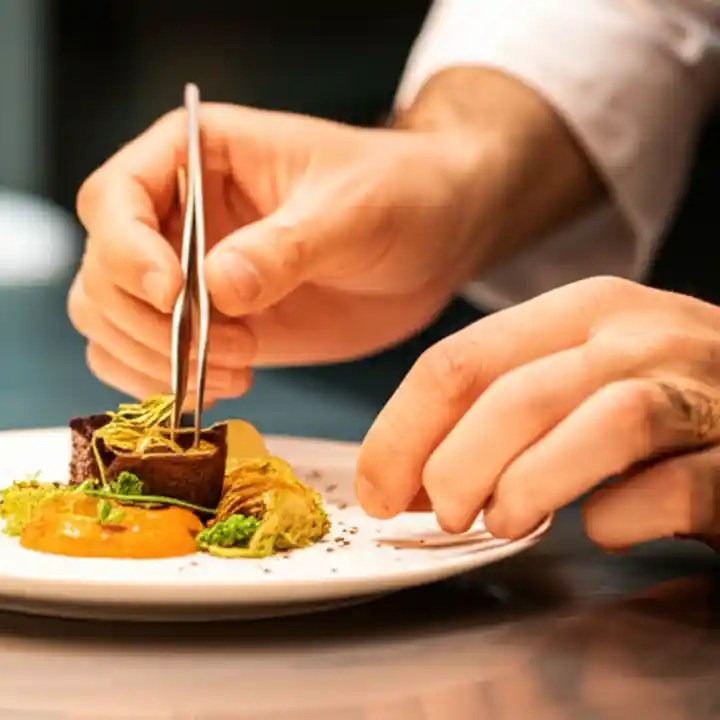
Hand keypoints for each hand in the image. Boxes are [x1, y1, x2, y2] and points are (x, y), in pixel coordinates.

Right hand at [68, 69, 601, 402]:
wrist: (436, 238)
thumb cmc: (400, 191)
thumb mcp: (354, 208)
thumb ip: (285, 245)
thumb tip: (216, 288)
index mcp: (191, 153)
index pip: (114, 197)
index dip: (126, 250)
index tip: (174, 293)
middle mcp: (168, 212)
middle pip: (101, 270)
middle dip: (148, 321)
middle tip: (223, 344)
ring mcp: (177, 271)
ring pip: (105, 320)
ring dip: (153, 359)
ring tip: (235, 369)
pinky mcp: (195, 324)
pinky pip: (135, 359)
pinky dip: (158, 383)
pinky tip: (219, 388)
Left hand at [357, 275, 719, 551]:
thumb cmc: (675, 406)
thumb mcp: (584, 377)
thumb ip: (503, 409)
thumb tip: (406, 475)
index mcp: (586, 311)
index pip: (459, 362)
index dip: (400, 435)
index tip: (376, 491)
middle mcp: (646, 337)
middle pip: (515, 394)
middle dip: (453, 467)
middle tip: (441, 515)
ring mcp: (705, 392)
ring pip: (601, 423)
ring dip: (530, 485)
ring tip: (504, 523)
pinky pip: (675, 487)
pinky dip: (624, 516)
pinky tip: (604, 527)